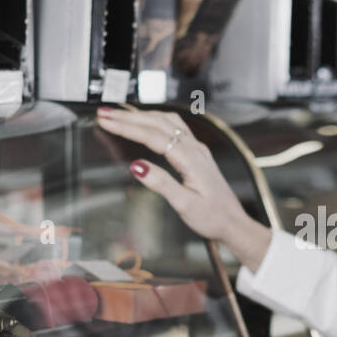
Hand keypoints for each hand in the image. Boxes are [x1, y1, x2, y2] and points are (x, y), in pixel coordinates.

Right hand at [95, 106, 270, 270]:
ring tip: (118, 114)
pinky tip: (146, 121)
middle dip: (128, 116)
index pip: (153, 136)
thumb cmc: (212, 218)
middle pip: (158, 123)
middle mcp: (195, 148)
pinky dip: (155, 119)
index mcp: (191, 159)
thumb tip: (136, 166)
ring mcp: (197, 148)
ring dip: (142, 115)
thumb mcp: (185, 205)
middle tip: (103, 113)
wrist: (233, 223)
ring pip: (167, 121)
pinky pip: (175, 127)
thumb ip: (161, 184)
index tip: (106, 121)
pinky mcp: (197, 153)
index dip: (128, 127)